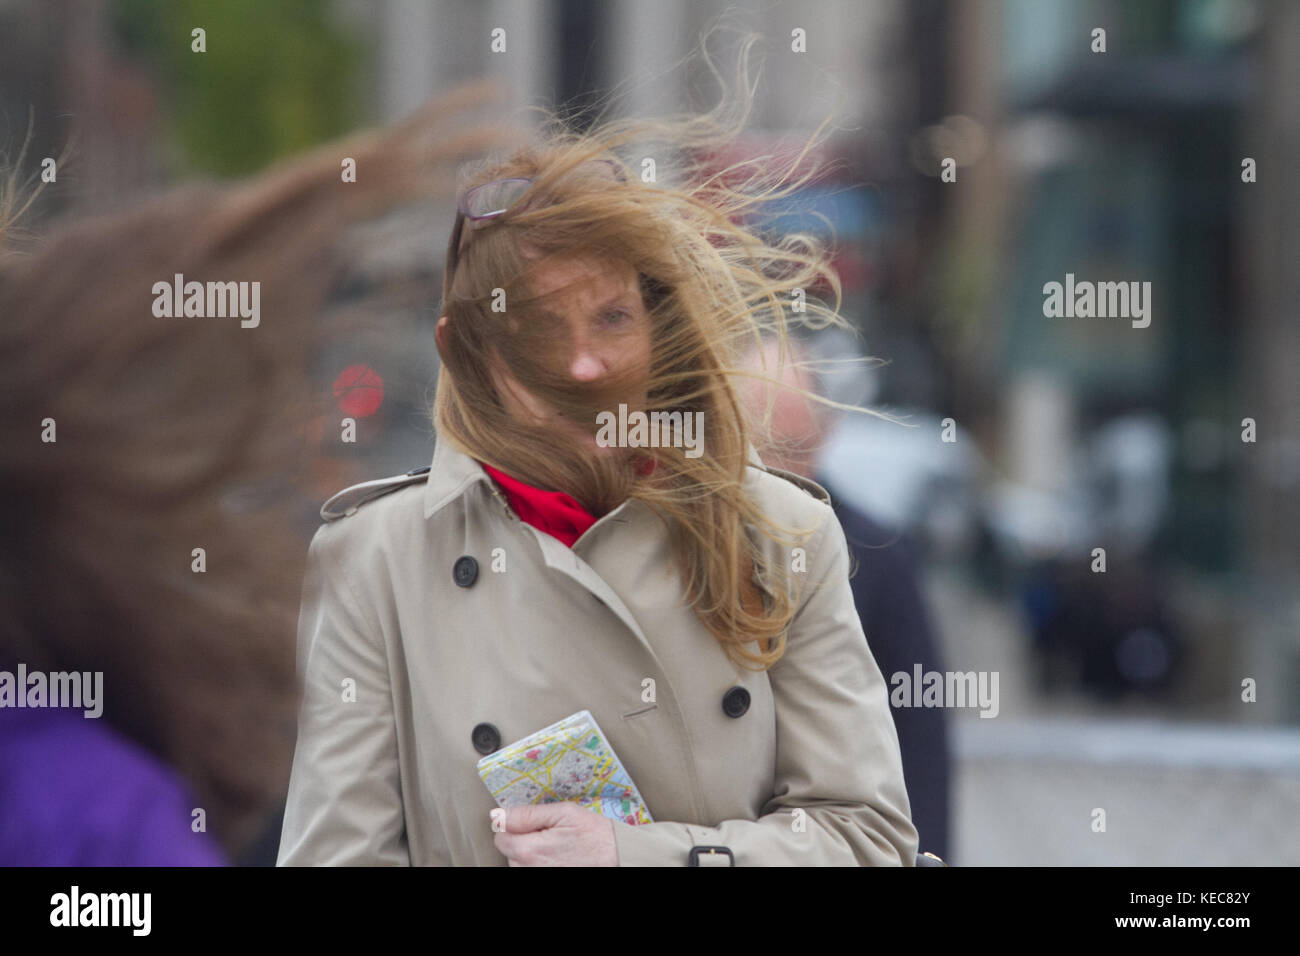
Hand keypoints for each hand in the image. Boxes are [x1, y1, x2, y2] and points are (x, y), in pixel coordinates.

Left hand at [492, 802, 618, 865]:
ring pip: (519, 864)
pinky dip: (540, 864)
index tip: (531, 823)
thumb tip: (498, 815)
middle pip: (509, 852)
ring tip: (554, 847)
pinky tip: (556, 858)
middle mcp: (530, 869)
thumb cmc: (595, 834)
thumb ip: (527, 814)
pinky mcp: (547, 881)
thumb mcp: (563, 812)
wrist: (617, 856)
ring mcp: (540, 877)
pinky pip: (532, 870)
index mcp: (530, 849)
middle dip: (522, 840)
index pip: (500, 836)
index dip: (514, 825)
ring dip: (530, 855)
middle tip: (548, 834)